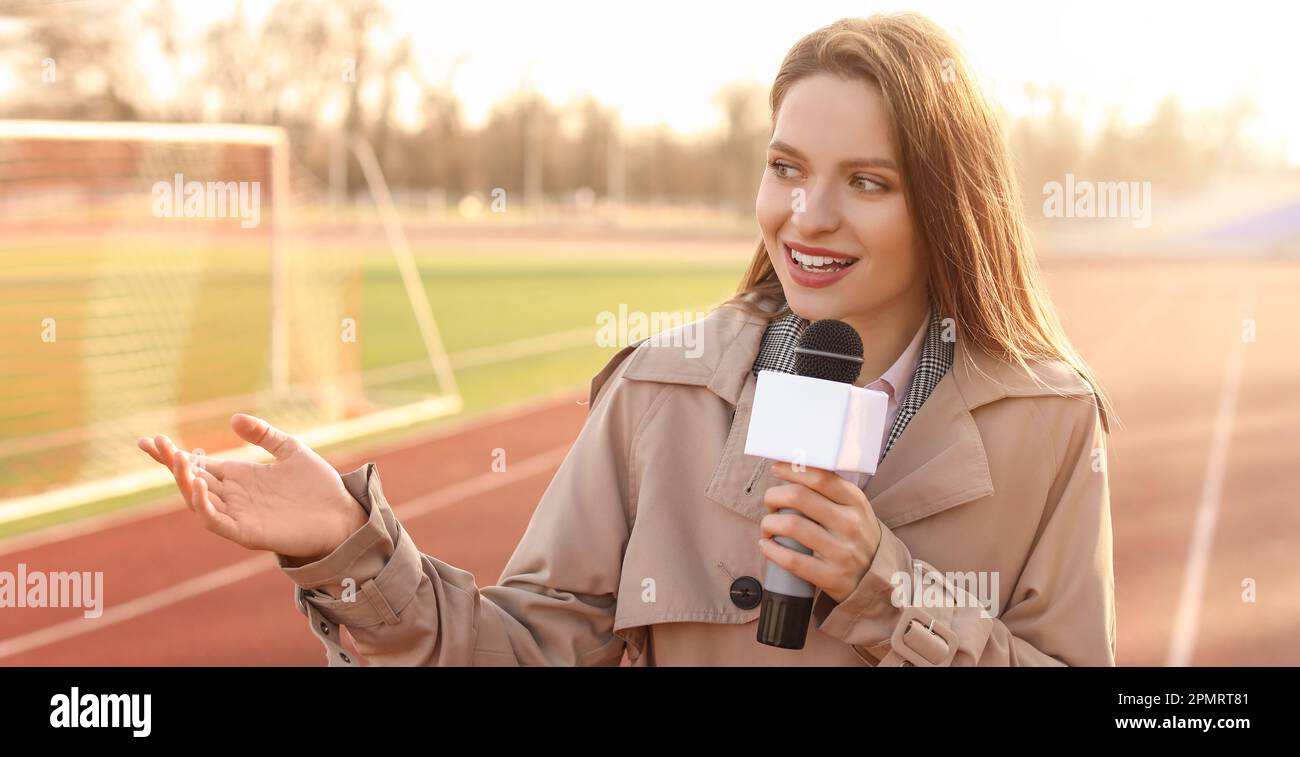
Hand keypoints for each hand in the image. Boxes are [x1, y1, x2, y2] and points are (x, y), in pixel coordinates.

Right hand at [136, 414, 367, 559]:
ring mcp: (238, 514)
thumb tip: (233, 419)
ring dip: (184, 481)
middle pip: (191, 479)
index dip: (174, 454)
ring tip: (177, 459)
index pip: (198, 464)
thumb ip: (264, 435)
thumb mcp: (291, 450)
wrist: (342, 514)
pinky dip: (203, 505)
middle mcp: (233, 496)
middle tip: (155, 443)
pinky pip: (216, 520)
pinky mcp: (246, 532)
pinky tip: (199, 485)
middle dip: (171, 462)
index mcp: (240, 477)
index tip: (150, 440)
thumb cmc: (318, 485)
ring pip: (198, 499)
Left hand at [758, 461, 881, 603]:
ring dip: (768, 523)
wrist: (877, 578)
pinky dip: (771, 550)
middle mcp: (850, 524)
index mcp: (855, 502)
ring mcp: (842, 551)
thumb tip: (793, 469)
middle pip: (799, 497)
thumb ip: (831, 491)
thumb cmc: (856, 537)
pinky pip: (792, 560)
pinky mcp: (831, 576)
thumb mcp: (855, 509)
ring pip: (791, 526)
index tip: (776, 469)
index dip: (792, 469)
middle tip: (770, 503)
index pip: (820, 477)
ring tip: (767, 526)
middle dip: (774, 496)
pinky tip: (766, 545)